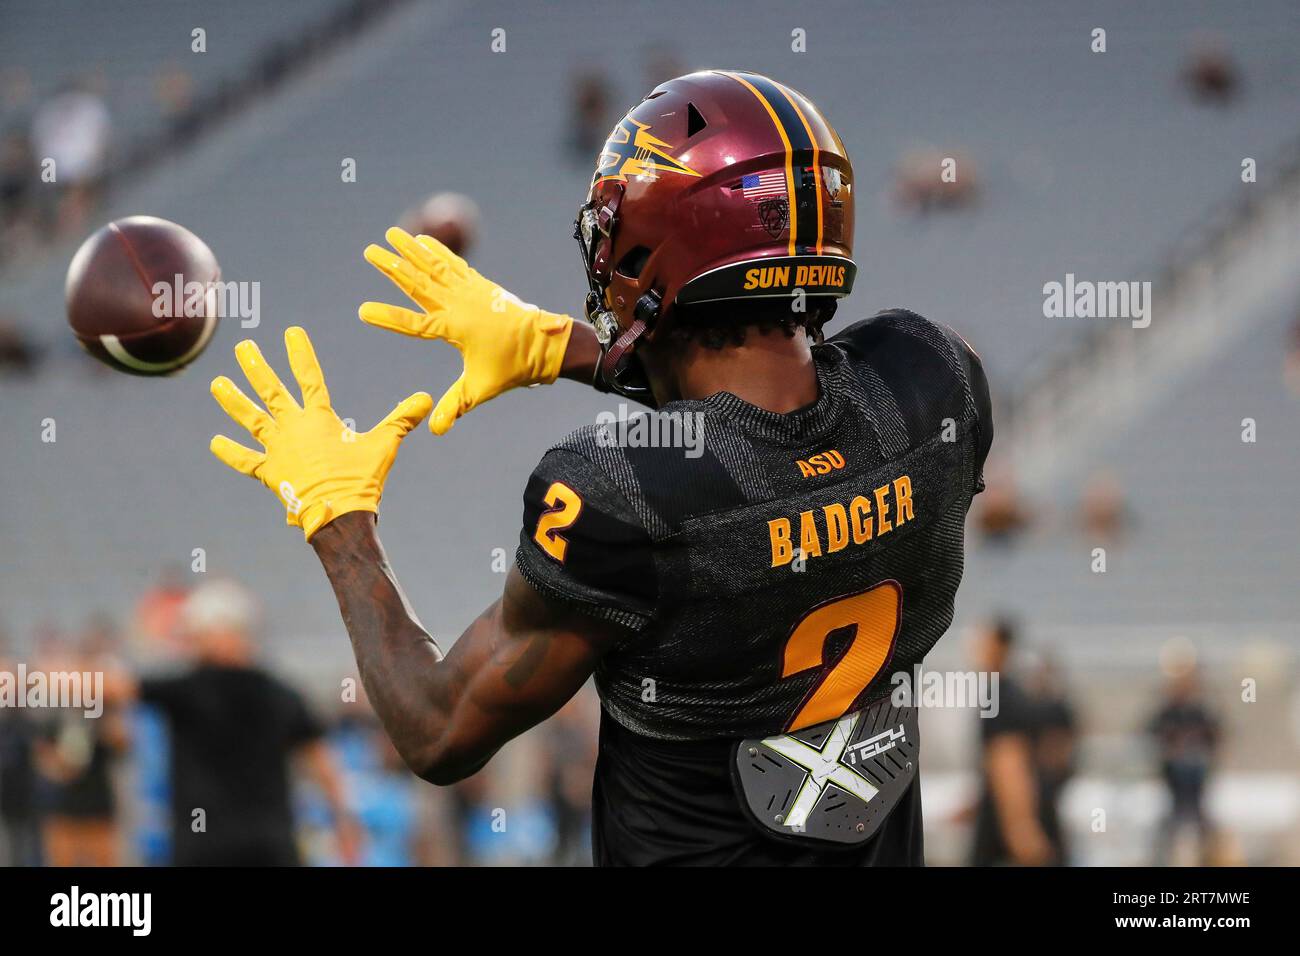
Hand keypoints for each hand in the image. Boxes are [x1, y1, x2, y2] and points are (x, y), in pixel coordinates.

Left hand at [209, 326, 431, 540]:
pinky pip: (246, 461)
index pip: (310, 377)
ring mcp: (278, 451)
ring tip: (217, 383)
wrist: (338, 515)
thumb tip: (426, 398)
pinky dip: (230, 453)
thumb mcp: (385, 445)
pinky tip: (214, 442)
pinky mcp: (271, 474)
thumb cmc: (362, 479)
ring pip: (251, 420)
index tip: (291, 331)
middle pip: (271, 392)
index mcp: (319, 419)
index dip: (300, 353)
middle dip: (257, 368)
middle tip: (244, 348)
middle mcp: (293, 429)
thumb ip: (401, 419)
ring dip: (233, 400)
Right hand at [360, 227, 573, 434]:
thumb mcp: (481, 388)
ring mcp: (471, 291)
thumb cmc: (513, 367)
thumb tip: (436, 430)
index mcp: (455, 328)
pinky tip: (423, 241)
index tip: (363, 310)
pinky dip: (438, 251)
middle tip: (369, 251)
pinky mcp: (481, 285)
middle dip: (392, 267)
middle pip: (418, 283)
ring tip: (391, 233)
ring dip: (411, 250)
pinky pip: (454, 263)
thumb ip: (455, 405)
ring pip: (435, 266)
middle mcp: (460, 304)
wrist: (546, 344)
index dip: (387, 318)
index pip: (413, 324)